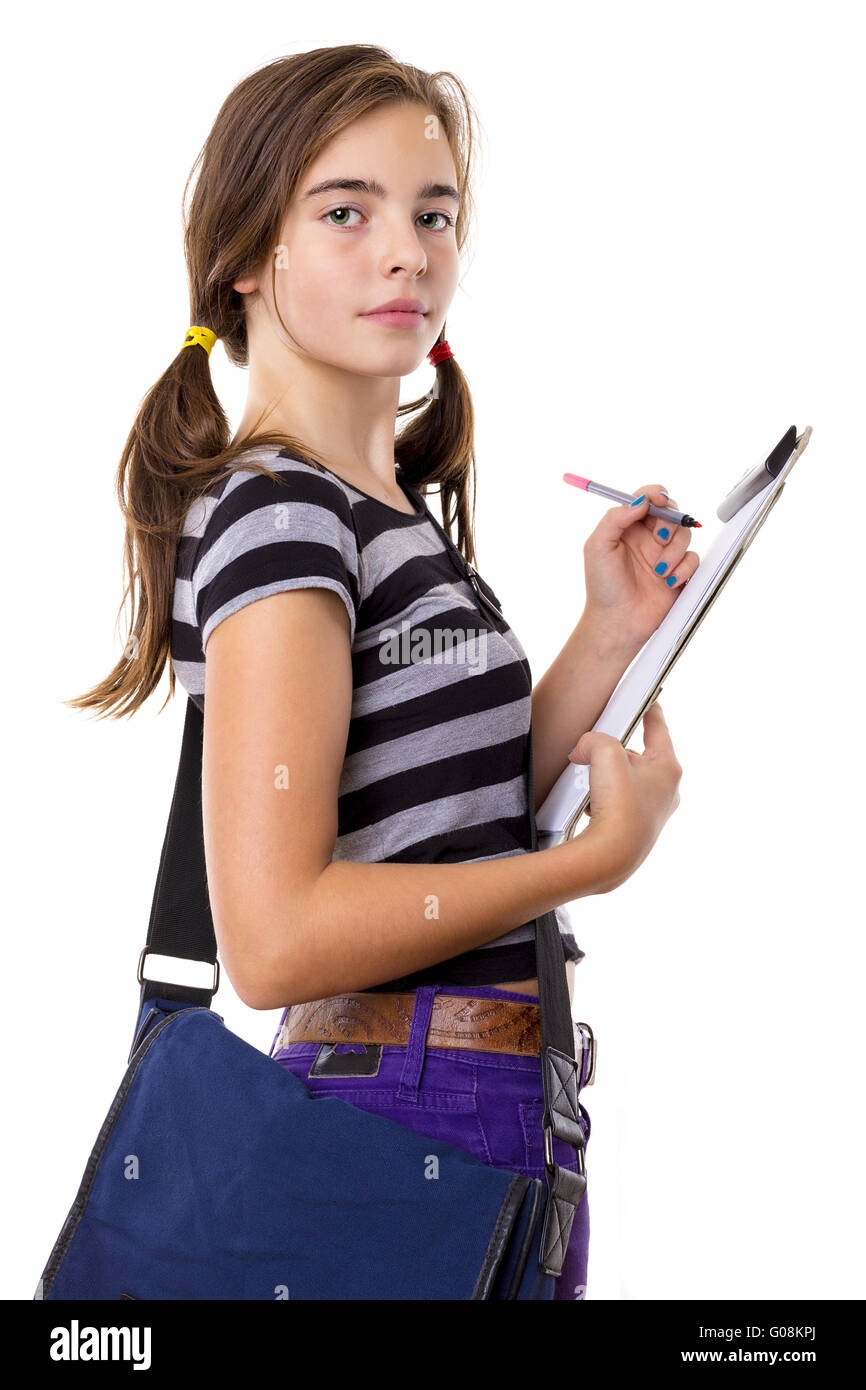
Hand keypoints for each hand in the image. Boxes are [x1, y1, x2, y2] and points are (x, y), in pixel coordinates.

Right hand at [568, 700, 681, 890]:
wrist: (609, 858)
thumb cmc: (619, 807)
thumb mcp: (605, 754)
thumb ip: (595, 740)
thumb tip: (584, 751)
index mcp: (668, 768)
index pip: (659, 727)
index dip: (650, 709)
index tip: (646, 700)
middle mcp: (666, 790)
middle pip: (637, 755)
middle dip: (613, 752)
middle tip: (594, 752)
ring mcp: (653, 811)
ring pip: (625, 780)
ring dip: (606, 778)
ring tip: (590, 784)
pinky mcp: (637, 829)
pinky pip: (617, 803)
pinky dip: (602, 799)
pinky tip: (591, 805)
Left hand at [582, 484, 700, 648]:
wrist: (617, 621)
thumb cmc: (602, 586)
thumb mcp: (597, 546)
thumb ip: (615, 518)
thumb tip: (640, 500)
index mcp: (628, 527)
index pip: (647, 499)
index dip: (656, 494)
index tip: (659, 500)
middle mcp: (648, 538)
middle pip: (671, 512)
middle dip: (669, 522)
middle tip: (659, 539)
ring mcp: (665, 554)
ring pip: (684, 535)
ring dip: (674, 551)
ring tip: (659, 571)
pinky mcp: (679, 572)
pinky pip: (693, 559)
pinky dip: (684, 569)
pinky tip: (668, 582)